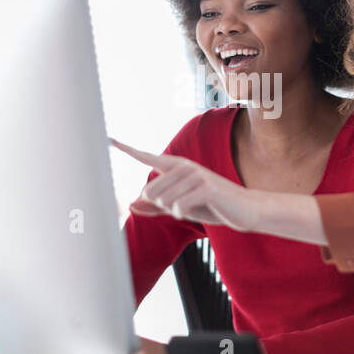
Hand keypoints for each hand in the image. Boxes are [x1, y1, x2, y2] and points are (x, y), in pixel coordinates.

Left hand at [111, 138, 258, 230]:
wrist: (245, 210)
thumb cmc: (212, 206)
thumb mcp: (181, 207)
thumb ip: (155, 207)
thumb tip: (130, 205)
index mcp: (177, 167)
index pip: (147, 157)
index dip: (127, 149)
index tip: (108, 139)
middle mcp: (184, 166)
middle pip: (151, 191)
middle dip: (163, 206)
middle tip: (185, 204)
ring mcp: (196, 175)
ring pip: (164, 201)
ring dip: (176, 211)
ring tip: (195, 206)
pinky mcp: (206, 188)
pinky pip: (179, 207)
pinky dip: (183, 214)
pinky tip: (197, 209)